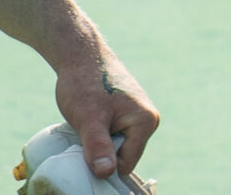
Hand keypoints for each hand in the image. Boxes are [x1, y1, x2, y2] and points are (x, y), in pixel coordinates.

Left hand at [53, 38, 158, 179]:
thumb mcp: (88, 118)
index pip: (126, 164)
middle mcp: (148, 120)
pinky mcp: (128, 114)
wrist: (82, 57)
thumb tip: (106, 173)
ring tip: (85, 127)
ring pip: (116, 147)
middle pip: (122, 157)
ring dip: (98, 145)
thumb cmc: (85, 84)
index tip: (83, 152)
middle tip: (82, 137)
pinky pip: (114, 137)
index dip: (103, 165)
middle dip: (101, 154)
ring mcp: (139, 116)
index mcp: (146, 122)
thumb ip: (98, 146)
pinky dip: (99, 137)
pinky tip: (89, 124)